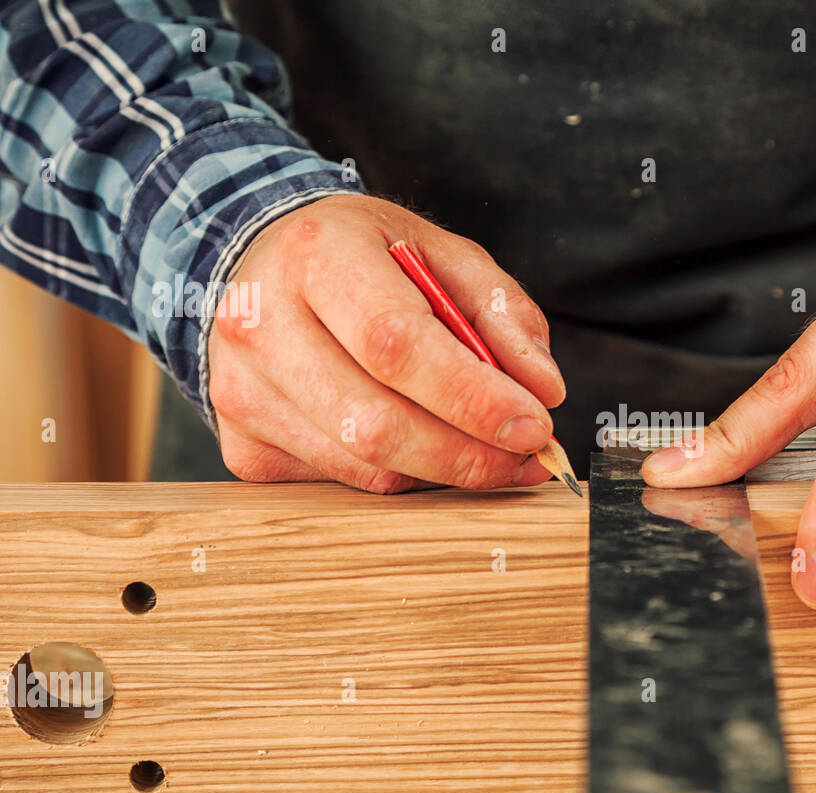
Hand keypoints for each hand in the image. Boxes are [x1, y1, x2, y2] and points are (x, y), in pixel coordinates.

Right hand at [207, 195, 564, 491]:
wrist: (259, 267)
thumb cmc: (364, 260)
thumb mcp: (441, 254)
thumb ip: (502, 314)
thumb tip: (543, 390)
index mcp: (317, 255)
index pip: (396, 344)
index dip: (472, 397)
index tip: (533, 425)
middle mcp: (261, 323)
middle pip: (377, 424)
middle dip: (469, 454)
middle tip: (525, 457)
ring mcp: (241, 391)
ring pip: (364, 467)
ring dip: (443, 472)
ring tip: (487, 451)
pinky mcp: (242, 445)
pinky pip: (343, 485)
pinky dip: (400, 477)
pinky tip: (422, 447)